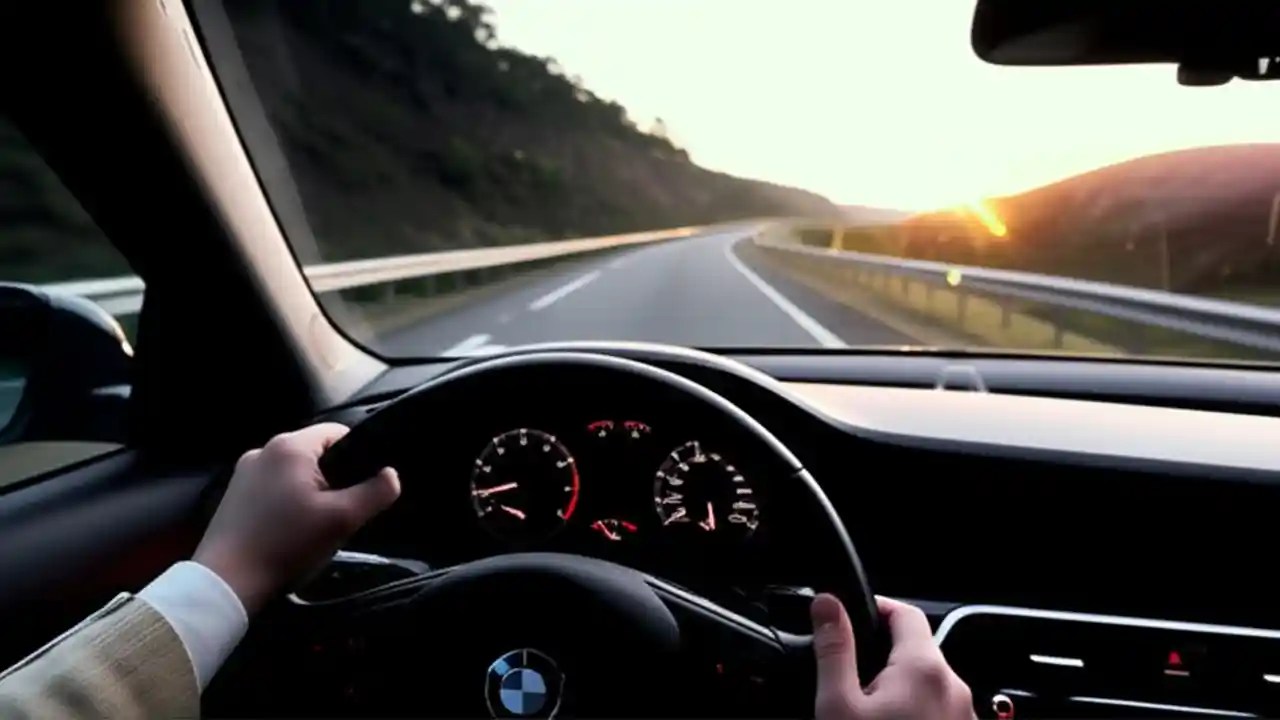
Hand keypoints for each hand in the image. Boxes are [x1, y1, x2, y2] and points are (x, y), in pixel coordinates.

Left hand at [194, 423, 400, 613]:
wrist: (228, 582)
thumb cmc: (287, 544)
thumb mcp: (343, 519)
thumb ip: (376, 492)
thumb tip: (391, 475)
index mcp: (289, 446)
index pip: (339, 433)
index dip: (359, 458)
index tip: (361, 490)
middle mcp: (263, 450)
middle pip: (316, 454)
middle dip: (333, 479)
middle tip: (339, 514)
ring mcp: (244, 472)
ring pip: (295, 472)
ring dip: (310, 492)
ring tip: (313, 526)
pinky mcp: (233, 494)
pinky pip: (274, 487)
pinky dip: (287, 502)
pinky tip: (288, 530)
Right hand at [812, 594, 973, 719]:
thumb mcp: (838, 706)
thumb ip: (834, 650)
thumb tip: (827, 604)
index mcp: (924, 669)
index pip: (906, 612)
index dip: (875, 609)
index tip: (849, 619)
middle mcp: (955, 688)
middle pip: (917, 649)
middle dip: (883, 655)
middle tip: (849, 677)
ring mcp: (964, 715)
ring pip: (927, 683)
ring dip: (898, 687)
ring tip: (866, 710)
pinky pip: (937, 710)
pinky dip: (914, 711)